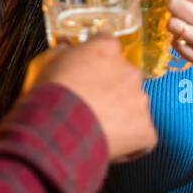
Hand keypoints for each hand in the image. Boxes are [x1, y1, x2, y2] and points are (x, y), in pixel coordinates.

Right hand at [31, 35, 156, 161]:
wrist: (56, 128)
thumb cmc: (48, 96)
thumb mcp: (48, 64)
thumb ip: (66, 54)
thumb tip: (67, 54)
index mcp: (107, 49)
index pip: (109, 46)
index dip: (99, 61)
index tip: (90, 72)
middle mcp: (129, 70)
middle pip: (126, 77)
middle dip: (113, 89)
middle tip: (92, 105)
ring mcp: (140, 100)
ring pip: (135, 105)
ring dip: (122, 114)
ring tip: (98, 128)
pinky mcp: (144, 129)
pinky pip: (143, 135)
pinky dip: (132, 141)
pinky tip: (111, 146)